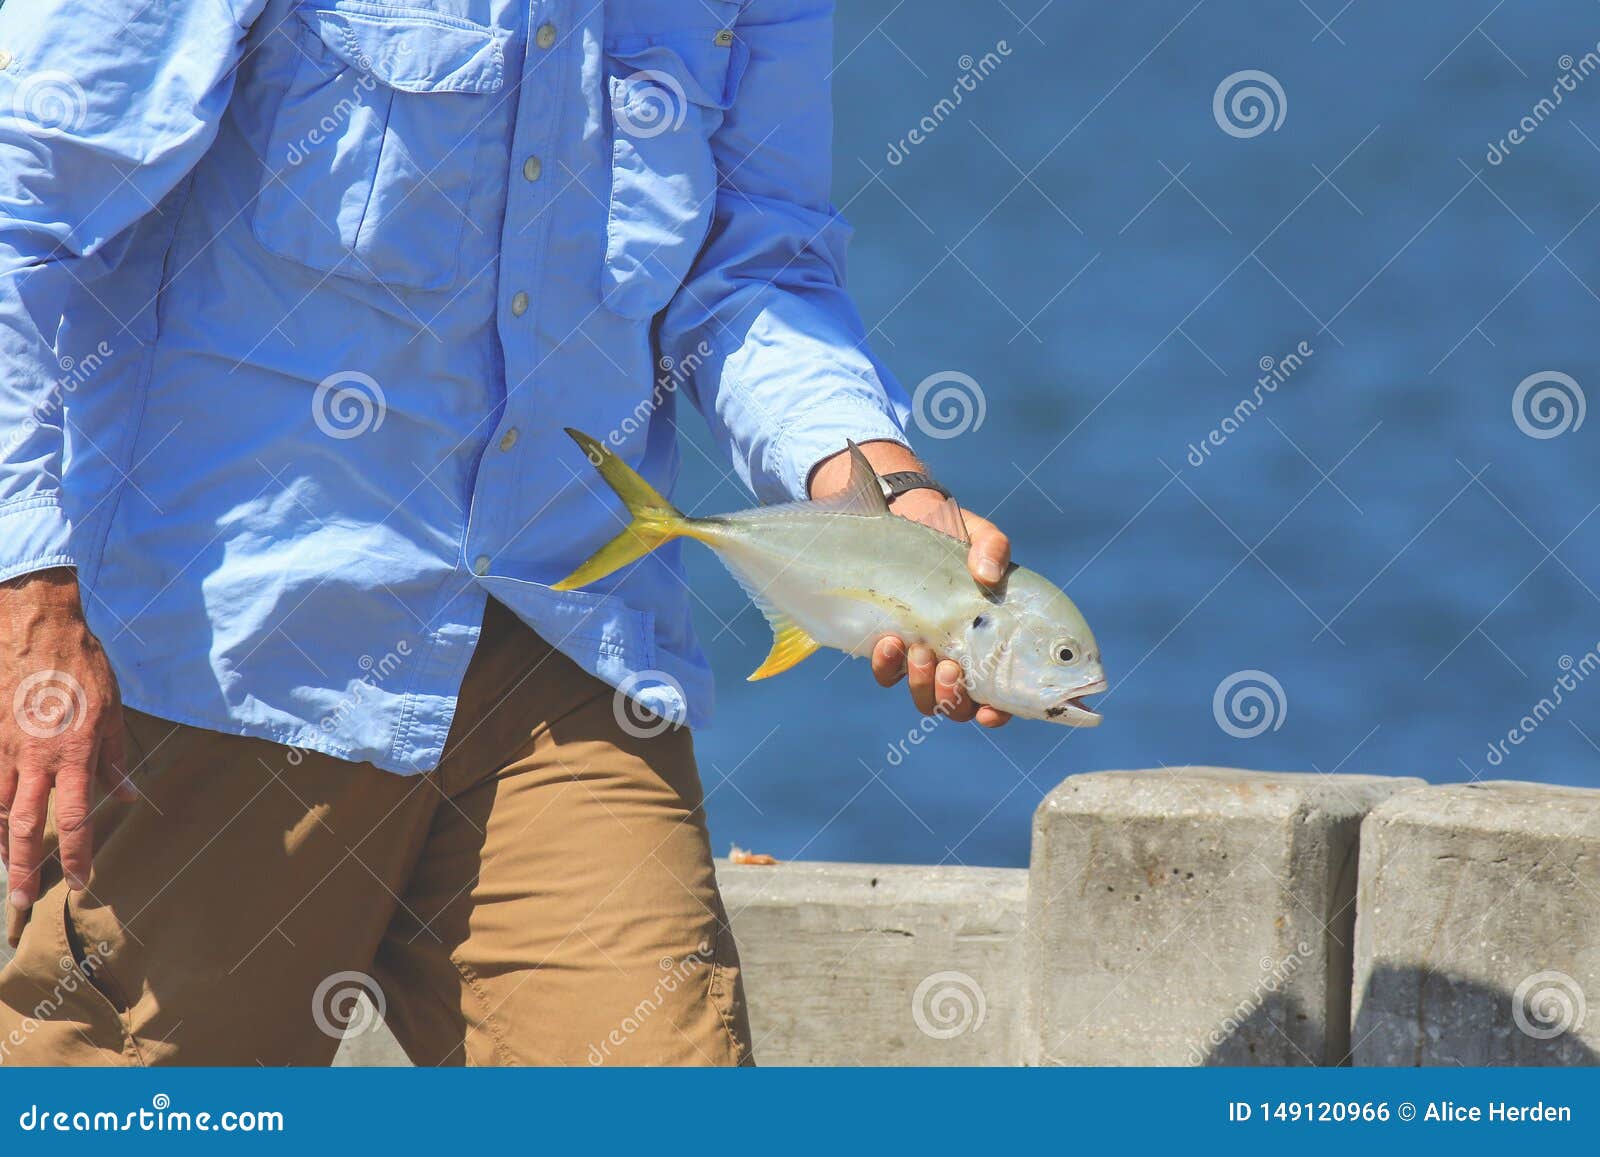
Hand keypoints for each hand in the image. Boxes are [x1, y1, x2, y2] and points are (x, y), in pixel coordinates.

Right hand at [0, 567, 131, 938]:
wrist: (33, 624)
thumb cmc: (80, 665)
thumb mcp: (111, 709)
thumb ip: (114, 758)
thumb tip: (125, 797)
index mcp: (72, 753)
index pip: (74, 819)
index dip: (77, 856)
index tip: (83, 881)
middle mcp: (33, 758)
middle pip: (22, 826)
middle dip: (24, 868)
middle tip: (22, 901)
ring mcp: (2, 747)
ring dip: (0, 843)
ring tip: (9, 870)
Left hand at [808, 441, 1012, 727]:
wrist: (901, 516)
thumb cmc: (950, 531)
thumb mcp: (978, 533)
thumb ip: (992, 547)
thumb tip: (988, 574)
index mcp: (990, 641)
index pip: (1000, 695)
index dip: (997, 713)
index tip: (989, 710)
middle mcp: (957, 655)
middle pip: (958, 706)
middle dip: (953, 697)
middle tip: (950, 667)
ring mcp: (921, 654)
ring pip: (924, 697)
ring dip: (923, 685)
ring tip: (921, 652)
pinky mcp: (887, 645)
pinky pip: (886, 673)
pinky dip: (888, 665)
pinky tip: (890, 640)